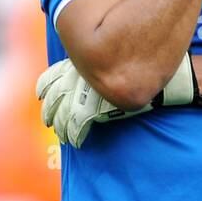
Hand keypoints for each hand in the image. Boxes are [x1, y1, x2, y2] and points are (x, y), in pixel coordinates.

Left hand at [36, 54, 198, 147]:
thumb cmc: (142, 66)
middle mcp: (79, 77)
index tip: (42, 95)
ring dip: (61, 126)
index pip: (53, 75)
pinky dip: (74, 135)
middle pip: (54, 96)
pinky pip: (77, 125)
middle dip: (50, 110)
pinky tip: (75, 141)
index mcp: (81, 63)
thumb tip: (90, 73)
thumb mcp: (114, 59)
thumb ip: (99, 66)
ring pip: (63, 114)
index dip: (45, 87)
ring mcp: (86, 92)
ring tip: (62, 135)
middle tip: (49, 120)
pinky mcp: (95, 108)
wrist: (159, 78)